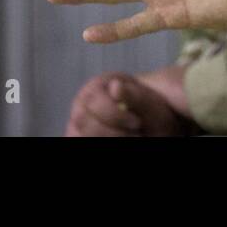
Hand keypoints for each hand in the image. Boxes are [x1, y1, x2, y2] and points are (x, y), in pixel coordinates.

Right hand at [65, 71, 194, 136]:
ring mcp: (76, 121)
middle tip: (136, 134)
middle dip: (111, 132)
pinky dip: (100, 142)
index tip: (138, 123)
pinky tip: (121, 140)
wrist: (148, 123)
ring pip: (78, 135)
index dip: (115, 116)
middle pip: (83, 120)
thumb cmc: (149, 110)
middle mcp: (82, 101)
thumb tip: (115, 86)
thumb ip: (133, 95)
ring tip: (131, 137)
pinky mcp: (77, 135)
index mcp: (98, 84)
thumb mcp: (148, 102)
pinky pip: (78, 140)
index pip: (95, 101)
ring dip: (106, 139)